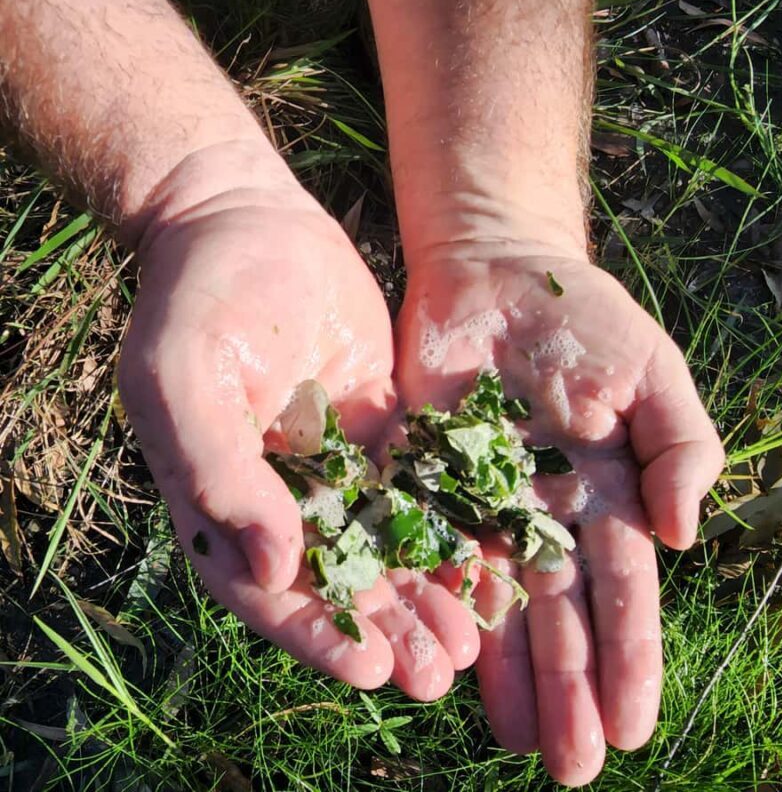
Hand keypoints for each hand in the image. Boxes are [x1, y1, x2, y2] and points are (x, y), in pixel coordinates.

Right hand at [118, 144, 478, 696]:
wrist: (244, 225)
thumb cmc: (196, 299)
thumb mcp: (179, 377)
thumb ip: (215, 471)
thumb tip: (274, 567)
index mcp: (221, 499)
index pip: (266, 590)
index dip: (314, 634)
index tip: (368, 668)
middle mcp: (280, 495)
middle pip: (337, 580)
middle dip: (386, 628)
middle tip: (438, 670)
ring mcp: (334, 464)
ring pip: (387, 542)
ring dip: (425, 592)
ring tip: (472, 635)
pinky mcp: (379, 429)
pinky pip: (419, 485)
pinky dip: (449, 524)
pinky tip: (487, 557)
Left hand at [396, 252, 723, 783]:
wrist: (494, 272)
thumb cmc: (582, 318)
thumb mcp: (652, 374)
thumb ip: (681, 449)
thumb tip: (680, 535)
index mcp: (604, 496)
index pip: (621, 592)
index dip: (630, 659)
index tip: (632, 727)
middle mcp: (542, 515)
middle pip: (557, 614)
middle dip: (568, 688)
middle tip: (569, 765)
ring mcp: (480, 503)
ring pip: (494, 601)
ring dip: (507, 671)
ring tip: (516, 738)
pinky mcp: (422, 480)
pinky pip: (429, 552)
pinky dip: (438, 604)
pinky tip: (445, 659)